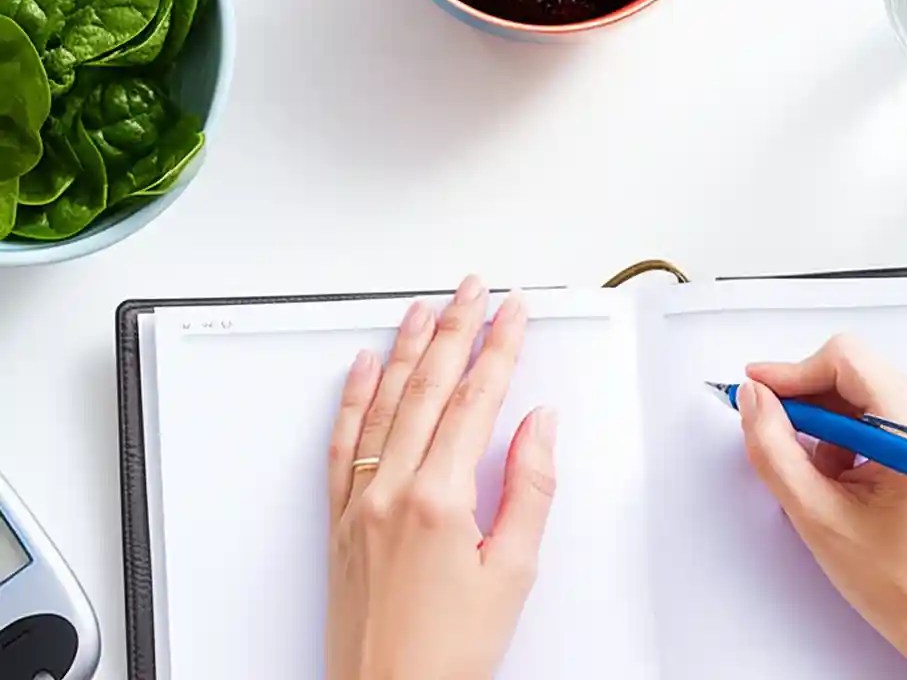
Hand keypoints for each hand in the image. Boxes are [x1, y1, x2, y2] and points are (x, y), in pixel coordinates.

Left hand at [325, 277, 557, 679]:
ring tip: (422, 309)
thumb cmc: (449, 650)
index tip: (513, 312)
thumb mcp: (513, 573)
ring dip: (404, 348)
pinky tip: (360, 367)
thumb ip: (529, 488)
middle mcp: (392, 491)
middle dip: (454, 329)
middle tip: (473, 290)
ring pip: (382, 403)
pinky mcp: (340, 519)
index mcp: (439, 499)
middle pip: (426, 387)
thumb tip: (537, 425)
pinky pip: (342, 442)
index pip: (475, 400)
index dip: (499, 348)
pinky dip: (351, 398)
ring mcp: (359, 501)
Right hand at [739, 335, 906, 679]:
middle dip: (807, 401)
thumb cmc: (904, 585)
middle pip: (856, 373)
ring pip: (864, 394)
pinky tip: (840, 481)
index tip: (756, 390)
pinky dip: (848, 439)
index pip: (847, 361)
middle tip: (770, 432)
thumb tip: (754, 400)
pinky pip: (881, 416)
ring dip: (827, 425)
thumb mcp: (819, 517)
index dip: (792, 372)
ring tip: (817, 478)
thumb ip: (775, 450)